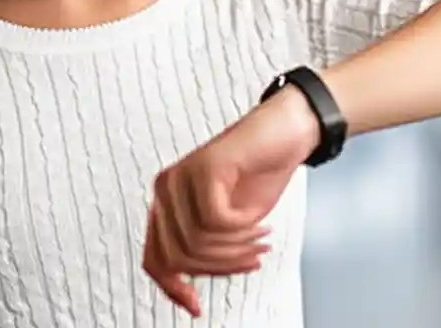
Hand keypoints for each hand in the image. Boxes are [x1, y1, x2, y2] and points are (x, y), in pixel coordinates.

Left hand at [142, 85, 319, 316]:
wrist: (286, 132)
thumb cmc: (258, 174)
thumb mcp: (227, 225)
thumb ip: (202, 250)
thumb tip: (184, 290)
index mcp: (166, 204)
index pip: (154, 259)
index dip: (173, 289)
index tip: (197, 307)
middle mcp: (165, 189)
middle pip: (177, 257)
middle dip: (221, 268)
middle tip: (253, 259)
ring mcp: (181, 176)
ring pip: (196, 243)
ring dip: (236, 249)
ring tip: (261, 239)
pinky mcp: (204, 167)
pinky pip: (216, 221)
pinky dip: (243, 228)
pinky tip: (258, 218)